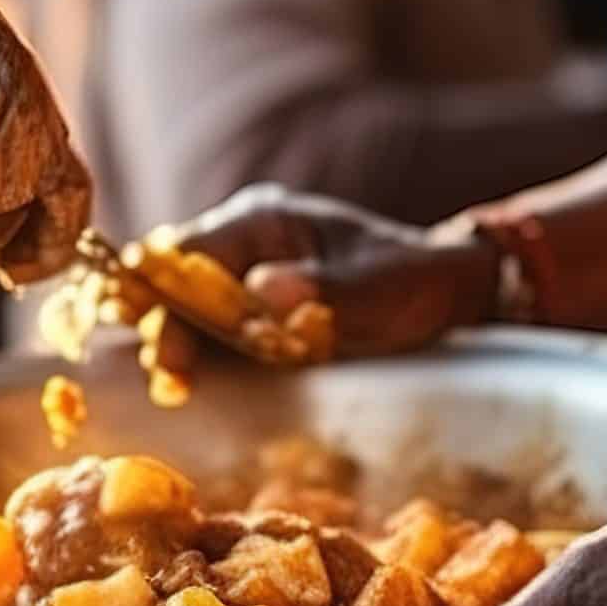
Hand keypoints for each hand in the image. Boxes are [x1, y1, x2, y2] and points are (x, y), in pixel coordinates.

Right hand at [149, 185, 500, 376]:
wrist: (441, 291)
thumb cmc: (411, 281)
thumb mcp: (378, 288)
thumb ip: (324, 289)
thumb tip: (264, 291)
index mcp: (263, 219)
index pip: (192, 254)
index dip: (170, 298)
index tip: (165, 345)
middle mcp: (241, 240)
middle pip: (176, 280)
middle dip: (167, 327)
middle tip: (169, 379)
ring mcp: (241, 273)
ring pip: (184, 306)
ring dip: (177, 343)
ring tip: (175, 386)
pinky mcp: (248, 307)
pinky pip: (207, 326)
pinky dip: (197, 352)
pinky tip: (191, 383)